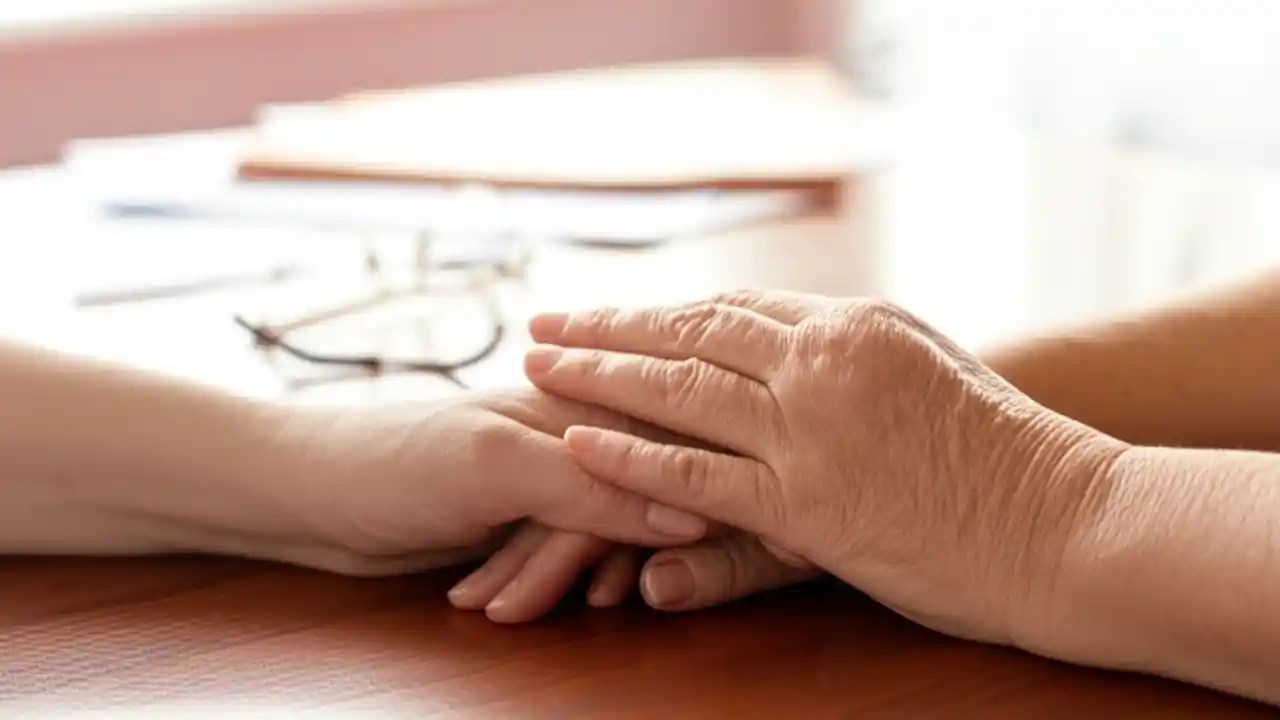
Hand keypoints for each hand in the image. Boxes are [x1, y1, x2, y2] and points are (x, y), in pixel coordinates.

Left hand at [259, 390, 709, 575]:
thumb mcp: (498, 470)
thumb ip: (594, 490)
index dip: (670, 511)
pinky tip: (505, 606)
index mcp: (577, 398)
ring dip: (554, 579)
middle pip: (635, 500)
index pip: (659, 451)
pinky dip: (537, 584)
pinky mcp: (525, 514)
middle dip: (596, 558)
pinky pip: (563, 555)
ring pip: (597, 536)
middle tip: (559, 602)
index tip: (671, 566)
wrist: (309, 495)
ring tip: (504, 609)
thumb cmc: (394, 462)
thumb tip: (694, 513)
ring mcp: (549, 475)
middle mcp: (573, 431)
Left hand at [521, 290, 1128, 647]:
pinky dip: (631, 456)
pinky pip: (697, 476)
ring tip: (534, 366)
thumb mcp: (928, 369)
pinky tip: (576, 442)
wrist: (1066, 522)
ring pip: (679, 392)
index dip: (664, 310)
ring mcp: (810, 432)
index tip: (613, 311)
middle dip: (608, 328)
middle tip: (543, 323)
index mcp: (854, 324)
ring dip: (598, 376)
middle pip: (690, 334)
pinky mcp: (806, 505)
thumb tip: (802, 339)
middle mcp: (823, 363)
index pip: (733, 308)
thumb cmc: (1006, 451)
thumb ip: (856, 350)